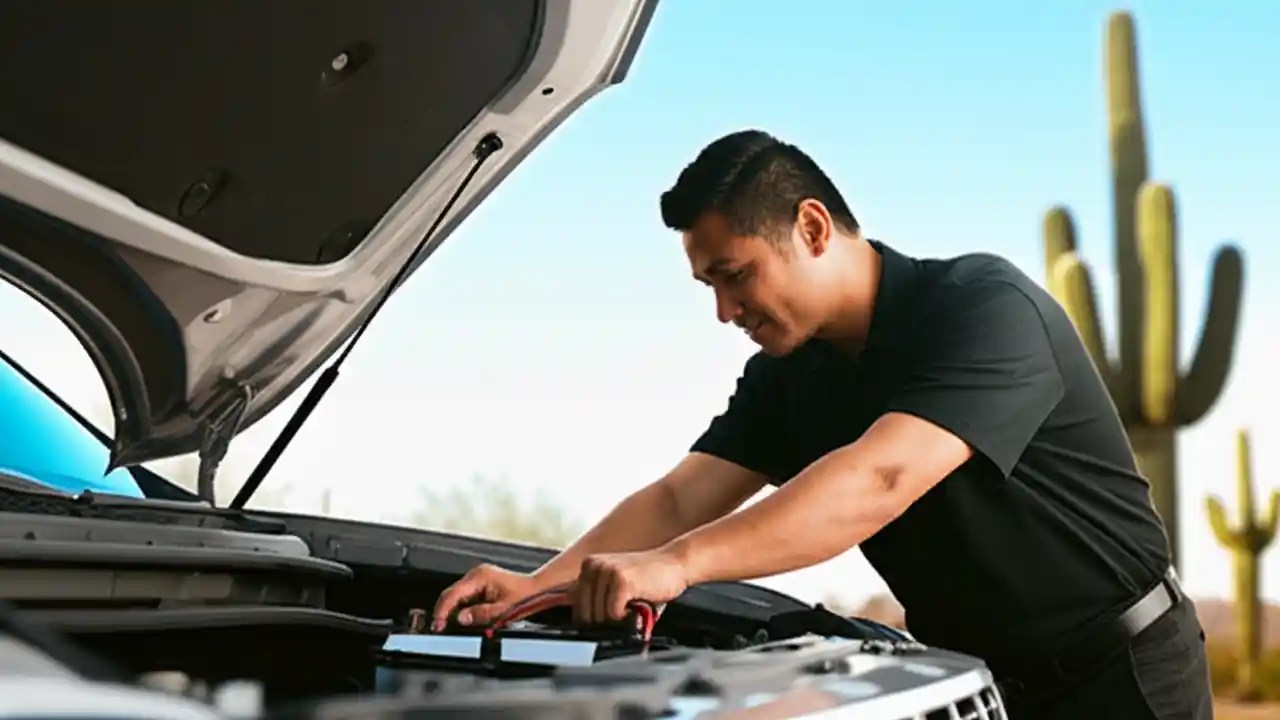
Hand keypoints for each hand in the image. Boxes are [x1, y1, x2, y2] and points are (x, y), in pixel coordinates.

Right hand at [430, 563, 539, 631]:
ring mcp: (478, 578)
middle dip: (444, 612)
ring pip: (457, 596)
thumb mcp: (503, 610)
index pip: (453, 594)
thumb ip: (481, 614)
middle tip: (439, 628)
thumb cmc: (525, 596)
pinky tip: (462, 618)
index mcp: (480, 577)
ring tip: (448, 625)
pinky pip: (464, 597)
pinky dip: (461, 608)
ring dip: (452, 610)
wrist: (537, 590)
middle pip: (451, 594)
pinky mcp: (480, 584)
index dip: (442, 611)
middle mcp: (476, 575)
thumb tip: (462, 618)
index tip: (438, 624)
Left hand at [569, 548, 689, 625]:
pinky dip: (627, 618)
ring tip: (634, 605)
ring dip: (619, 619)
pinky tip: (639, 605)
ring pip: (599, 616)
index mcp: (588, 565)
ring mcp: (606, 571)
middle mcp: (593, 565)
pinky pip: (613, 614)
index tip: (610, 618)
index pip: (575, 606)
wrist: (676, 564)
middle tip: (626, 612)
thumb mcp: (614, 585)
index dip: (592, 620)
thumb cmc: (648, 578)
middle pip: (585, 615)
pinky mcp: (621, 580)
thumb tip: (575, 618)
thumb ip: (595, 598)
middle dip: (606, 622)